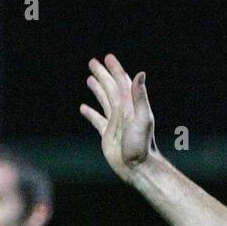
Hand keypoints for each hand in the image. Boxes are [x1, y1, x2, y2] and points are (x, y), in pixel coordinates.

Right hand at [80, 54, 157, 183]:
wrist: (138, 168)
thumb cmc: (141, 145)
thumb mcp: (142, 118)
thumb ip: (140, 97)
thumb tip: (140, 74)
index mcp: (130, 106)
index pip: (121, 83)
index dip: (115, 70)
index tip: (107, 58)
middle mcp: (123, 112)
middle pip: (110, 89)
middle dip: (102, 75)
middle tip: (93, 62)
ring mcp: (115, 123)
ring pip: (104, 101)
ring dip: (97, 89)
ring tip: (90, 79)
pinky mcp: (107, 135)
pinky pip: (97, 120)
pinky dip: (90, 113)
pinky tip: (84, 108)